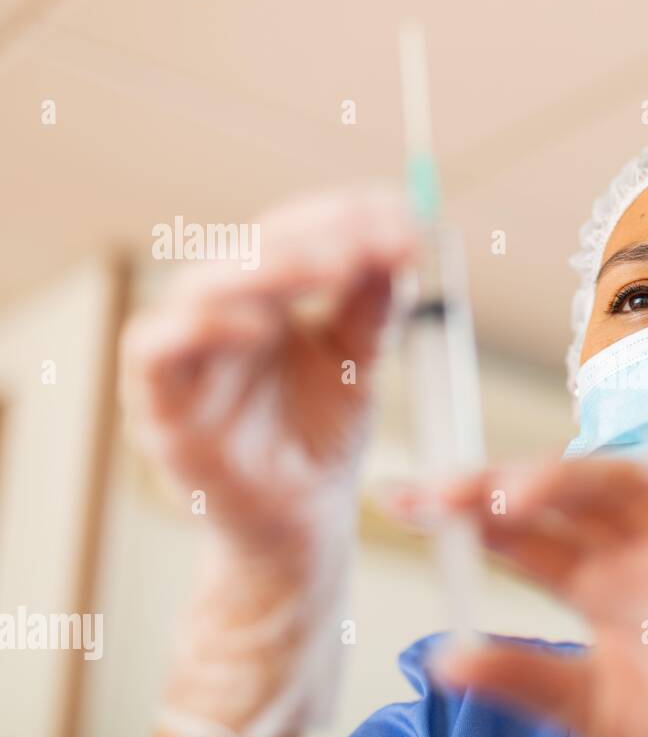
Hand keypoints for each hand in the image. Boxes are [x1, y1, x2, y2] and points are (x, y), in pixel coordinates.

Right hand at [118, 187, 415, 736]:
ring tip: (335, 263)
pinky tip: (259, 326)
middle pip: (249, 250)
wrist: (303, 525)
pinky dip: (199, 328)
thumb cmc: (322, 438)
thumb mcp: (359, 362)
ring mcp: (184, 357)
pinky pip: (155, 351)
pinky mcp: (160, 406)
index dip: (341, 216)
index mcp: (261, 297)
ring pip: (201, 287)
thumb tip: (402, 238)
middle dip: (316, 234)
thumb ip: (372, 307)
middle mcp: (216, 315)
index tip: (402, 211)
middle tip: (376, 232)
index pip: (291, 232)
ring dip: (268, 268)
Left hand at [432, 436, 647, 736]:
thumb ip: (520, 678)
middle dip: (494, 486)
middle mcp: (633, 555)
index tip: (399, 500)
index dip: (461, 510)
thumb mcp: (582, 709)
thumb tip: (439, 658)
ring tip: (509, 495)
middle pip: (560, 495)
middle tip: (433, 494)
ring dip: (567, 478)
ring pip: (625, 482)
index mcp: (593, 583)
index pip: (517, 530)